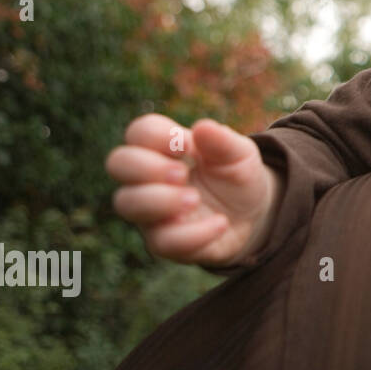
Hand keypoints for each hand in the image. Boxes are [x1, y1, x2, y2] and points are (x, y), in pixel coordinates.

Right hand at [106, 113, 277, 266]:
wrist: (252, 216)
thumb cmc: (237, 177)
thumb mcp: (241, 155)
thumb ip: (223, 141)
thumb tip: (202, 127)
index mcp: (165, 148)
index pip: (139, 131)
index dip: (157, 135)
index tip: (188, 145)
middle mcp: (148, 178)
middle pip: (118, 162)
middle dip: (147, 166)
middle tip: (182, 174)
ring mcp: (151, 211)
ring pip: (127, 203)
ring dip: (160, 199)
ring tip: (195, 199)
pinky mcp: (164, 242)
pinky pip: (162, 241)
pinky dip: (194, 233)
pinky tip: (221, 224)